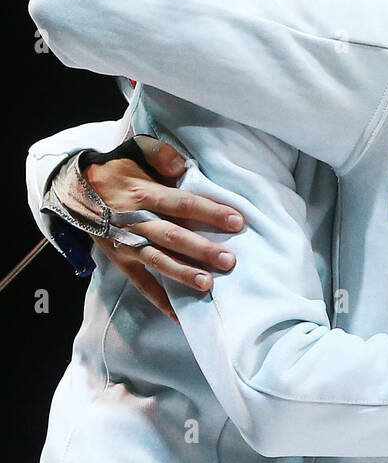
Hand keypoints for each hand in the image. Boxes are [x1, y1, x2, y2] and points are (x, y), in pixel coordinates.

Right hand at [73, 137, 243, 319]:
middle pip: (173, 237)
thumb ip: (161, 155)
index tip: (236, 221)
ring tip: (208, 284)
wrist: (75, 189)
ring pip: (158, 261)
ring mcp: (126, 244)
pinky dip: (159, 299)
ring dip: (183, 274)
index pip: (182, 204)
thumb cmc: (115, 168)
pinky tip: (179, 313)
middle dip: (202, 250)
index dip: (209, 213)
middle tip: (229, 260)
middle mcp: (134, 222)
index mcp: (142, 194)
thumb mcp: (135, 149)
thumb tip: (182, 168)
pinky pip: (141, 282)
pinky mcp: (121, 260)